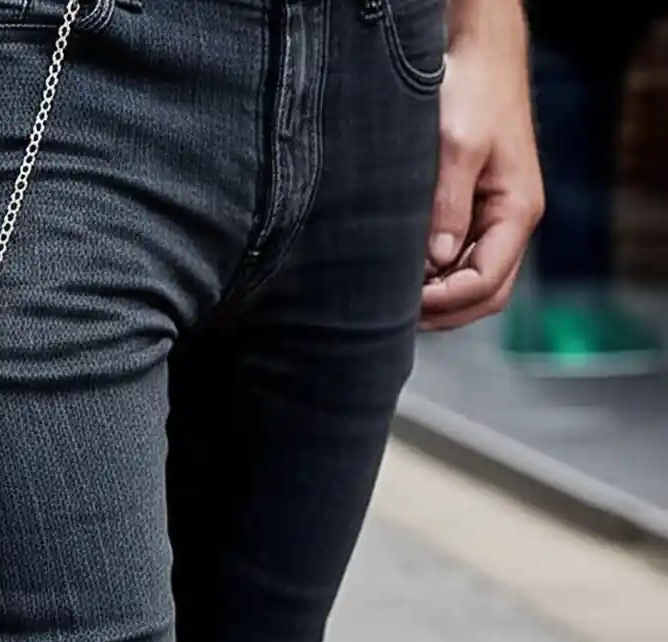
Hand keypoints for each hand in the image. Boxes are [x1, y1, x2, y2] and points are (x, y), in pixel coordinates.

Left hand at [421, 9, 543, 330]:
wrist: (477, 57)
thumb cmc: (470, 93)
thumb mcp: (456, 146)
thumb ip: (448, 204)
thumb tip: (436, 260)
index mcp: (517, 211)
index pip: (488, 280)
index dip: (447, 300)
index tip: (404, 304)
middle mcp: (511, 221)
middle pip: (485, 293)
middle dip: (443, 311)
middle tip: (392, 318)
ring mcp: (494, 218)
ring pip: (473, 280)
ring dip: (438, 298)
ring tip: (391, 303)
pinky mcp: (474, 210)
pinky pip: (460, 258)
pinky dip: (434, 275)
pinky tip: (400, 276)